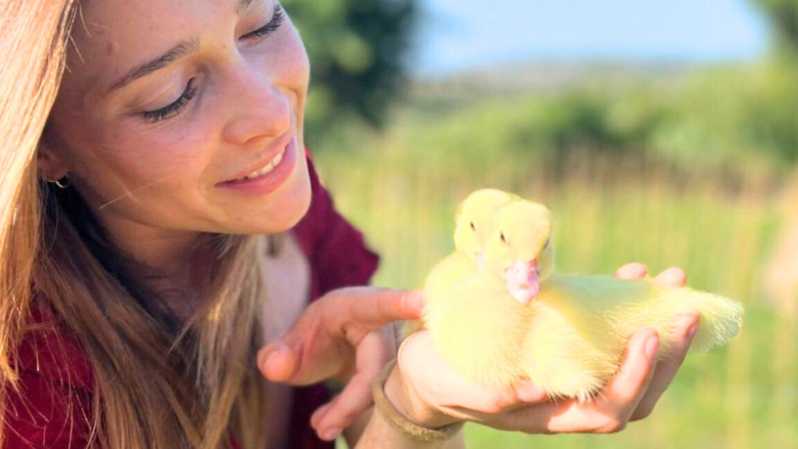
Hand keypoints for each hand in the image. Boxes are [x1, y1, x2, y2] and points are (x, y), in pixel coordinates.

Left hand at [256, 286, 421, 440]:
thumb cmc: (318, 336)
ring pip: (384, 385)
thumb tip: (274, 366)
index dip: (401, 304)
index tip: (424, 302)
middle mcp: (385, 324)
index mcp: (356, 305)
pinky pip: (386, 396)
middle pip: (378, 364)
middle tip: (321, 429)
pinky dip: (354, 413)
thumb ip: (278, 353)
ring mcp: (398, 349)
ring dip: (350, 410)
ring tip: (320, 428)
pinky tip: (327, 423)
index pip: (380, 304)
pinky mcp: (400, 372)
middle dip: (351, 401)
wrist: (337, 344)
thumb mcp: (292, 343)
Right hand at [386, 263, 698, 433]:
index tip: (647, 334)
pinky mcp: (563, 344)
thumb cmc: (437, 374)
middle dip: (666, 353)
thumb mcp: (453, 381)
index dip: (635, 377)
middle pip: (635, 390)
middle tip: (684, 309)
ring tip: (672, 279)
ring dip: (658, 325)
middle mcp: (566, 398)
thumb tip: (529, 392)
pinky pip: (607, 332)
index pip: (607, 409)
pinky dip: (626, 304)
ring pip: (628, 359)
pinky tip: (632, 271)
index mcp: (545, 414)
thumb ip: (489, 391)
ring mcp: (569, 371)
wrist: (426, 366)